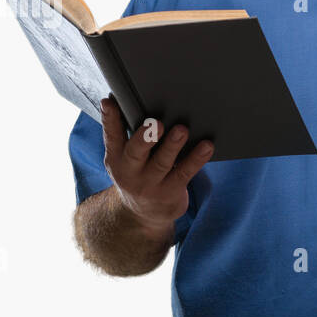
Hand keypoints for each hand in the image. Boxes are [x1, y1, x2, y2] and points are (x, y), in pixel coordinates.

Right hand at [100, 96, 212, 230]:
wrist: (142, 215)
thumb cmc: (137, 174)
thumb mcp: (124, 159)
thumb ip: (126, 136)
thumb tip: (125, 101)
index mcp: (117, 158)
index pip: (111, 136)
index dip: (109, 118)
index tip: (109, 101)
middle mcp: (130, 172)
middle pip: (136, 152)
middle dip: (146, 137)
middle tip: (156, 123)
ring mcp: (150, 184)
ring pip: (162, 163)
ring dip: (173, 145)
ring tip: (182, 130)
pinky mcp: (170, 192)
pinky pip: (185, 173)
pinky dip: (197, 158)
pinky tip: (207, 146)